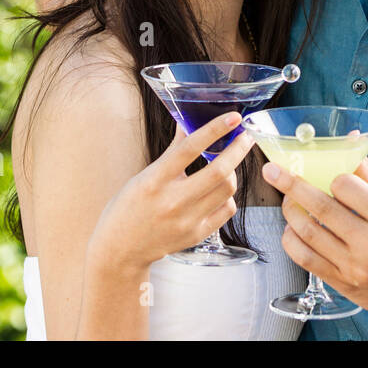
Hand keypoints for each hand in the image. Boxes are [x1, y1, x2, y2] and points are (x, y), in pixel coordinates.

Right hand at [93, 113, 254, 268]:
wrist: (121, 249)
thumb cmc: (129, 207)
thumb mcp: (144, 175)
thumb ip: (171, 151)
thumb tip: (187, 123)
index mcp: (155, 180)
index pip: (190, 149)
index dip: (215, 130)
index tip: (233, 118)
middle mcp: (172, 201)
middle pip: (219, 171)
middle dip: (238, 149)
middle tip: (246, 137)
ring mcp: (187, 221)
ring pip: (227, 190)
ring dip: (233, 171)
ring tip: (228, 164)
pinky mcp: (197, 235)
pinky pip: (227, 210)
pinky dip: (228, 195)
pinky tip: (220, 190)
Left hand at [264, 155, 367, 325]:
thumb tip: (351, 143)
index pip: (344, 185)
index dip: (332, 176)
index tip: (329, 175)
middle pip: (320, 207)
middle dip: (291, 184)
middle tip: (273, 171)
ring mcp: (356, 268)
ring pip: (307, 233)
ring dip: (291, 211)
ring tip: (288, 200)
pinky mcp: (346, 285)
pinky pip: (306, 260)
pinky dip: (293, 240)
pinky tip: (293, 229)